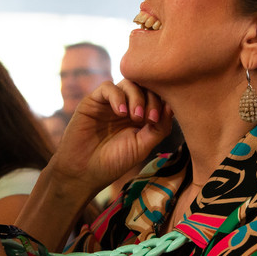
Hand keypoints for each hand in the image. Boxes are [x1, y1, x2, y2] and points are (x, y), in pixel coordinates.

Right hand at [49, 80, 174, 196]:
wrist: (84, 172)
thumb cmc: (114, 162)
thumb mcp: (142, 146)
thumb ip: (159, 128)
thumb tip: (172, 107)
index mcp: (141, 116)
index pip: (157, 96)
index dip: (163, 101)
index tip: (160, 118)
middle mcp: (127, 106)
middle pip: (145, 86)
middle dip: (152, 99)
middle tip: (150, 118)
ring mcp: (110, 103)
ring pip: (129, 83)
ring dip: (137, 97)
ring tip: (135, 117)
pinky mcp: (93, 101)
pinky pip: (108, 87)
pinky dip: (117, 96)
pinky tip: (120, 112)